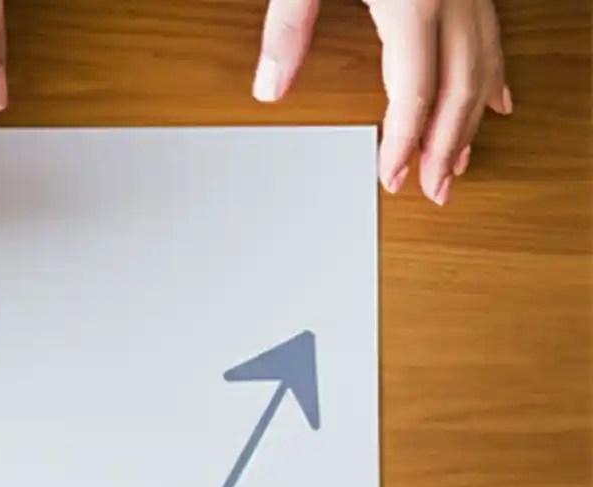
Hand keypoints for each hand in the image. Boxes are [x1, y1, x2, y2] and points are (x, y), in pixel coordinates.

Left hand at [251, 0, 511, 204]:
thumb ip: (287, 27)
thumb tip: (269, 87)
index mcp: (414, 0)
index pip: (414, 93)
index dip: (405, 141)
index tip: (392, 177)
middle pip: (460, 87)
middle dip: (448, 145)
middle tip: (434, 189)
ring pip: (486, 60)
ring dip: (474, 117)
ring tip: (461, 159)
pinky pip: (493, 29)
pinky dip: (495, 69)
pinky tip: (496, 96)